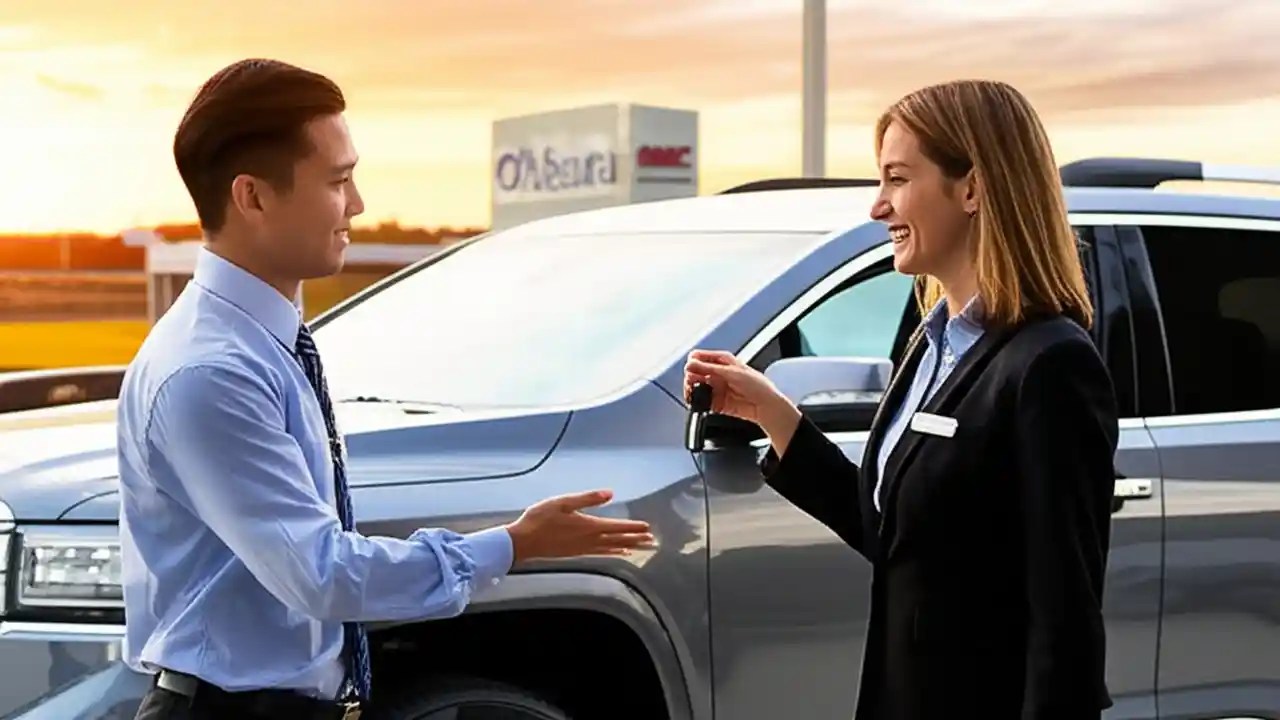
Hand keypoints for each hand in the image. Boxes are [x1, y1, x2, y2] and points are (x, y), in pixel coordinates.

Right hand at [506, 490, 652, 562]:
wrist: (523, 541)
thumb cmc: (540, 519)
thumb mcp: (563, 502)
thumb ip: (588, 499)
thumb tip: (610, 494)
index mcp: (588, 526)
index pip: (617, 526)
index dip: (633, 527)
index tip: (647, 527)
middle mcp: (589, 539)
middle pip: (618, 540)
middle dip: (637, 539)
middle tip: (652, 541)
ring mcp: (583, 548)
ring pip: (612, 548)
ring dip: (629, 546)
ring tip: (643, 547)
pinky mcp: (577, 552)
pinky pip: (601, 553)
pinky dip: (613, 552)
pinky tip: (620, 552)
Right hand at [683, 349, 784, 424]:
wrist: (765, 406)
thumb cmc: (757, 385)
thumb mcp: (731, 372)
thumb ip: (709, 369)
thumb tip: (690, 364)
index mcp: (723, 361)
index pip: (700, 357)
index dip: (693, 362)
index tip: (689, 369)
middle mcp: (719, 374)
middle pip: (696, 373)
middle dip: (691, 377)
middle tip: (691, 382)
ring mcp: (717, 388)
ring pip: (697, 388)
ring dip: (693, 390)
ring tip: (694, 393)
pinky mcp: (717, 403)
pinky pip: (702, 402)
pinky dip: (698, 402)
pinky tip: (698, 402)